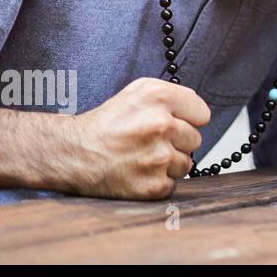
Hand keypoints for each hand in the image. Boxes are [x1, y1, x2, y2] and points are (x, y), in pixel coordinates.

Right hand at [65, 77, 211, 198]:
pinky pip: (172, 184)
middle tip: (150, 142)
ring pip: (185, 164)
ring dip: (168, 163)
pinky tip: (138, 172)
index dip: (187, 120)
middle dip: (177, 142)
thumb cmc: (107, 123)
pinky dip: (157, 181)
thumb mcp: (138, 92)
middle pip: (195, 139)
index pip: (202, 114)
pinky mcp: (153, 185)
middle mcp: (161, 125)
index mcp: (159, 97)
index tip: (171, 123)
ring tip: (143, 157)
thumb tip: (199, 111)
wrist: (73, 154)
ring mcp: (158, 157)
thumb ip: (173, 95)